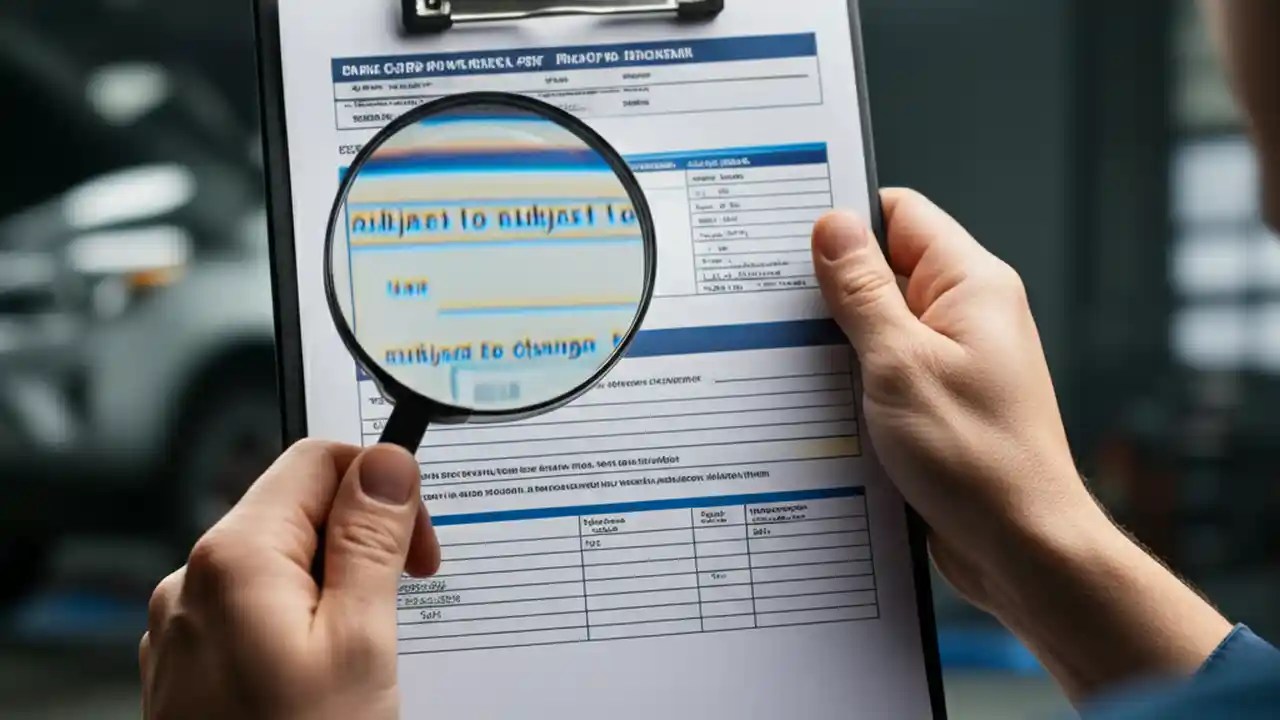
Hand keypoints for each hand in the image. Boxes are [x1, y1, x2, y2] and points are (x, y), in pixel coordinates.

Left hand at [140, 440, 439, 719]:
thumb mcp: (361, 642)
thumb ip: (372, 541)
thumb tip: (388, 464)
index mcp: (234, 557)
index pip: (318, 461)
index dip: (382, 489)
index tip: (418, 544)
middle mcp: (194, 581)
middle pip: (298, 512)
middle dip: (361, 546)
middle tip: (400, 606)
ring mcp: (185, 626)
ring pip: (280, 567)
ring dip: (333, 589)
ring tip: (361, 657)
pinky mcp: (188, 666)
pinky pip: (253, 613)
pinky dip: (297, 626)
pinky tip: (320, 678)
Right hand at [812, 190, 1229, 699]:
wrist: (1023, 548)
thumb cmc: (978, 458)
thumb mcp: (899, 364)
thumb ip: (862, 292)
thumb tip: (834, 227)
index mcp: (972, 286)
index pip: (902, 215)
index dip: (847, 217)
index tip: (790, 234)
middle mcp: (968, 316)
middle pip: (885, 269)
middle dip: (831, 286)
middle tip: (776, 304)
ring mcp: (955, 361)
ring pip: (879, 326)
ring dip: (838, 340)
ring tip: (793, 357)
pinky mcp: (939, 403)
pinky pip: (886, 371)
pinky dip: (852, 379)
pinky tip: (818, 400)